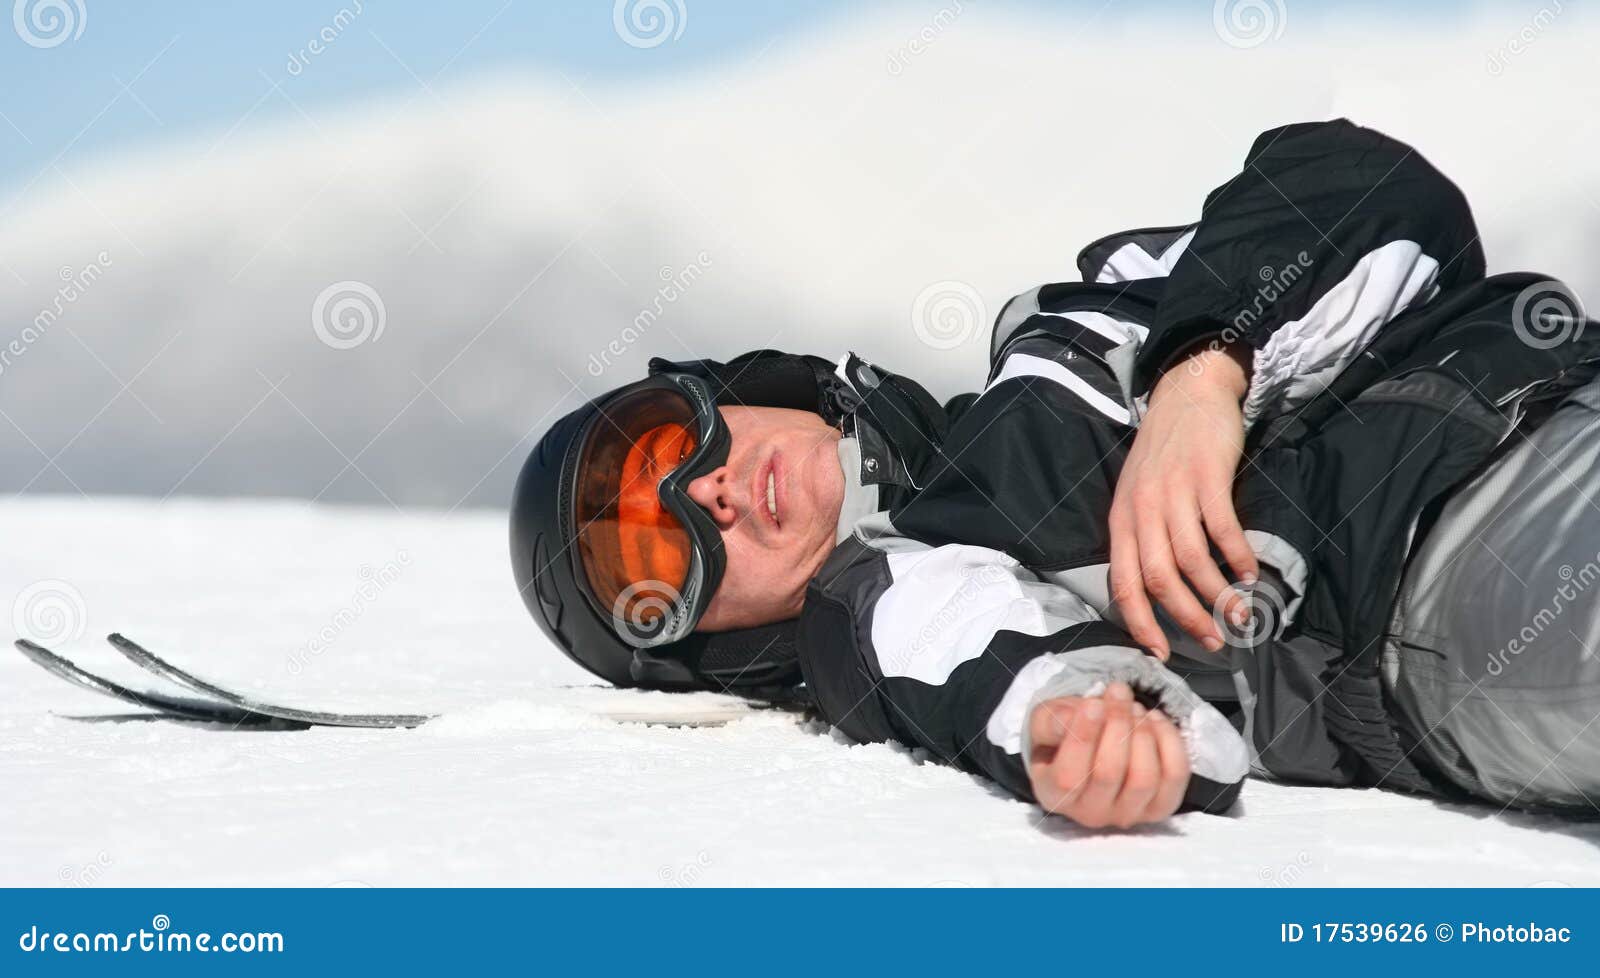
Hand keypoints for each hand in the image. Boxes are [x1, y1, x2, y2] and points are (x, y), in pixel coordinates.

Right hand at [1027, 682, 1189, 828]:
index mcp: (1054, 795)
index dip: (1083, 738)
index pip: (1068, 778)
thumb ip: (1051, 721)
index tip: (1093, 703)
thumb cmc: (1063, 737)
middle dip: (1117, 724)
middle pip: (1109, 773)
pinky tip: (1154, 720)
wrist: (1090, 750)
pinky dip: (1169, 741)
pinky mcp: (1160, 807)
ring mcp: (1128, 814)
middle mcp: (1090, 813)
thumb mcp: (1045, 723)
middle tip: (1118, 693)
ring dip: (1143, 732)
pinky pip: (1174, 775)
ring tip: (1134, 708)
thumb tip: (1072, 719)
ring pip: (1144, 777)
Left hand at [1108, 343, 1257, 657]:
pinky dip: (1237, 557)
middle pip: (1158, 578)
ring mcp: (1173, 492)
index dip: (1140, 622)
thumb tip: (1160, 593)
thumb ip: (1143, 537)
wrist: (1186, 393)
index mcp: (1121, 520)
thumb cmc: (1163, 454)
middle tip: (1214, 641)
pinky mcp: (1206, 477)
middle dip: (1186, 617)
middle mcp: (1142, 509)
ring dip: (1217, 595)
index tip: (1161, 652)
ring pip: (1191, 560)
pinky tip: (1250, 574)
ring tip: (1239, 615)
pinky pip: (1223, 529)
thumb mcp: (1137, 496)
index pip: (1122, 583)